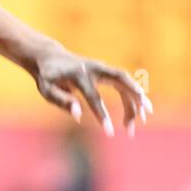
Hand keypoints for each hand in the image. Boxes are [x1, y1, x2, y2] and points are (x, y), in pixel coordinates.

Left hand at [32, 48, 152, 137]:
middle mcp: (94, 68)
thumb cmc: (47, 76)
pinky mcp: (106, 71)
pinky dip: (133, 96)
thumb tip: (78, 116)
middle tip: (142, 121)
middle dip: (133, 99)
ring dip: (137, 99)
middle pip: (120, 80)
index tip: (110, 133)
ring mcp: (103, 68)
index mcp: (78, 74)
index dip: (102, 115)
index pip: (94, 97)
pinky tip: (138, 112)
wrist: (50, 57)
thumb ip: (61, 100)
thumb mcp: (47, 89)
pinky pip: (124, 83)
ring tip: (143, 121)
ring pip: (126, 81)